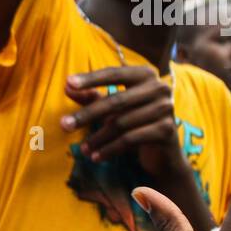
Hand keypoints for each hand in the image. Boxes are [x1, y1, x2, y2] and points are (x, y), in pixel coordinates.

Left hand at [62, 65, 184, 179]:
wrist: (164, 153)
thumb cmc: (135, 122)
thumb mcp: (113, 108)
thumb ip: (92, 96)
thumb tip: (67, 86)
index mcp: (146, 75)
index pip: (114, 74)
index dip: (91, 78)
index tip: (68, 82)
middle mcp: (159, 88)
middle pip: (115, 101)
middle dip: (87, 115)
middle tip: (64, 125)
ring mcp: (166, 108)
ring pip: (121, 123)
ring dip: (97, 138)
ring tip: (82, 149)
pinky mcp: (167, 130)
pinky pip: (130, 139)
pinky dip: (110, 149)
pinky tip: (96, 157)